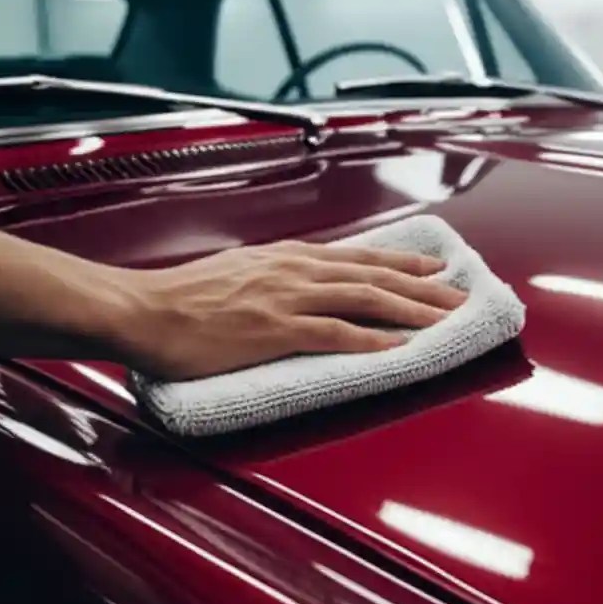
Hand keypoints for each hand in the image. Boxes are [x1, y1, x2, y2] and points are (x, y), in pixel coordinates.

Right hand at [115, 239, 465, 379]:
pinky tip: (398, 346)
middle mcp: (293, 270)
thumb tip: (303, 284)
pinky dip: (370, 339)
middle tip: (460, 295)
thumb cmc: (182, 299)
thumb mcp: (238, 272)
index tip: (434, 267)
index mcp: (286, 257)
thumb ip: (276, 276)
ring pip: (364, 299)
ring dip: (411, 309)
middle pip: (373, 275)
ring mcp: (285, 298)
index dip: (401, 263)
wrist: (141, 311)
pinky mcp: (273, 329)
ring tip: (445, 318)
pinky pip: (334, 333)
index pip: (358, 257)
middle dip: (423, 286)